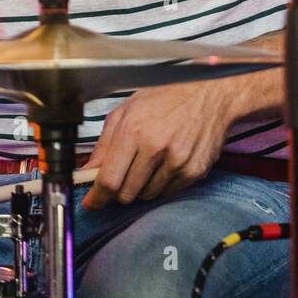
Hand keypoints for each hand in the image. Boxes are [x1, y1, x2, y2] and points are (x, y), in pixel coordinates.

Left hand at [81, 81, 237, 210]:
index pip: (109, 180)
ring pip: (147, 196)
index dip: (96, 197)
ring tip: (149, 162)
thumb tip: (88, 171)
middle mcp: (156, 148)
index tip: (91, 203)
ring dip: (142, 186)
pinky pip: (168, 192)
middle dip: (119, 190)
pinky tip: (166, 162)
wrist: (209, 94)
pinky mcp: (194, 171)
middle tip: (123, 175)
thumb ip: (105, 143)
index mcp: (135, 130)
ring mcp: (177, 162)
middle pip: (126, 194)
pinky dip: (162, 183)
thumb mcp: (127, 110)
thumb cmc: (167, 97)